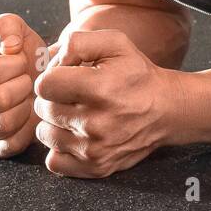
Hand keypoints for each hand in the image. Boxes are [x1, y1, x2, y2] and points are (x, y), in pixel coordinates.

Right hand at [0, 12, 48, 157]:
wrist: (41, 82)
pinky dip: (27, 130)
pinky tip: (30, 115)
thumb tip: (8, 46)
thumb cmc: (24, 56)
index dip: (13, 65)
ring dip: (25, 107)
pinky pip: (10, 145)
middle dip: (21, 87)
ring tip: (30, 96)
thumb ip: (7, 27)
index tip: (22, 60)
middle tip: (29, 80)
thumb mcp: (17, 32)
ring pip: (1, 125)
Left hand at [33, 29, 173, 177]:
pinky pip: (54, 161)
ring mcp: (95, 149)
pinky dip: (60, 148)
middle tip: (71, 94)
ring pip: (44, 135)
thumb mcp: (115, 42)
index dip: (52, 76)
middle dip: (52, 98)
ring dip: (55, 122)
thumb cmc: (137, 74)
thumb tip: (51, 60)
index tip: (66, 76)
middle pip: (43, 109)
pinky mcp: (96, 167)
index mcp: (100, 89)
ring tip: (74, 113)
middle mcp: (96, 123)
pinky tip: (75, 135)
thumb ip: (78, 42)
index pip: (45, 85)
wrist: (167, 109)